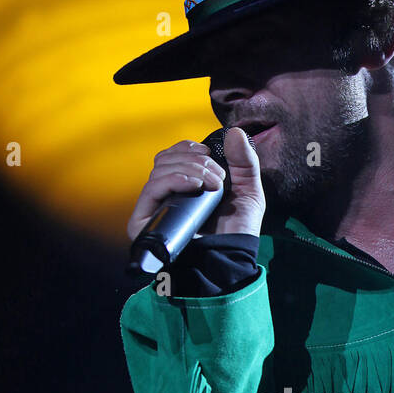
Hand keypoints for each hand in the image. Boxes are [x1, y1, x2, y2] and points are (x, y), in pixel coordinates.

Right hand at [126, 127, 265, 241]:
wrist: (231, 260)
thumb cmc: (237, 232)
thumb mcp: (248, 192)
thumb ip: (245, 162)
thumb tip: (235, 132)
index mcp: (183, 187)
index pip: (173, 155)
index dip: (190, 148)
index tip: (211, 155)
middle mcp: (166, 196)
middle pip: (165, 159)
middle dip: (195, 160)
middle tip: (219, 177)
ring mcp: (154, 208)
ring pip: (160, 170)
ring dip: (189, 169)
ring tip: (212, 185)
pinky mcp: (144, 222)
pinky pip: (152, 188)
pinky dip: (174, 179)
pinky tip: (195, 185)